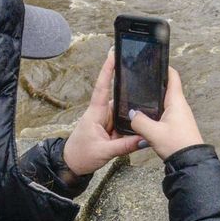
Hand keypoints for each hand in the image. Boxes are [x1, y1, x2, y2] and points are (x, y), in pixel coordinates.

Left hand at [63, 50, 144, 175]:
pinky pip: (124, 121)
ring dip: (133, 112)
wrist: (71, 165)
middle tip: (147, 84)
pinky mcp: (109, 127)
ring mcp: (106, 120)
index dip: (107, 70)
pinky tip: (142, 123)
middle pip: (120, 98)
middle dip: (132, 92)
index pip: (102, 87)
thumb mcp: (104, 152)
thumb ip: (126, 145)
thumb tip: (145, 138)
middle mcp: (101, 113)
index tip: (113, 54)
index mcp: (95, 113)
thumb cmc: (81, 155)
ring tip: (148, 110)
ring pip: (124, 111)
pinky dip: (132, 122)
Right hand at [128, 67, 204, 159]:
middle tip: (140, 79)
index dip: (164, 68)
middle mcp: (180, 106)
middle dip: (155, 83)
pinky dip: (156, 111)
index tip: (154, 62)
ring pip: (165, 102)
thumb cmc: (178, 145)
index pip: (173, 77)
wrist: (190, 162)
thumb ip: (139, 122)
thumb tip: (131, 114)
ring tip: (139, 96)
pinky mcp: (177, 125)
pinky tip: (146, 116)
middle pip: (167, 88)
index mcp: (176, 102)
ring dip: (154, 99)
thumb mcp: (153, 133)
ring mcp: (179, 116)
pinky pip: (165, 113)